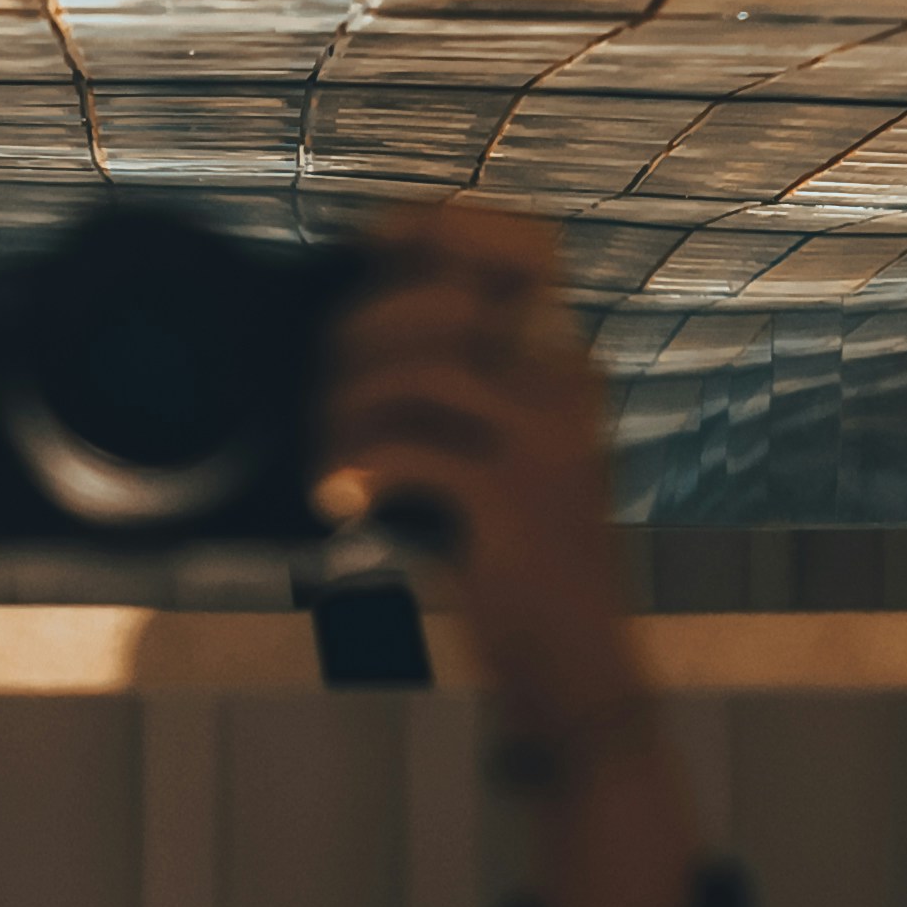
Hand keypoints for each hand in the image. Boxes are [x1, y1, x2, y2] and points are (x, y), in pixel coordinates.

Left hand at [318, 196, 702, 906]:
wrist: (579, 683)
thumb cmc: (526, 575)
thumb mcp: (517, 468)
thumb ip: (471, 395)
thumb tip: (368, 322)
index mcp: (571, 370)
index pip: (524, 246)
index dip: (444, 223)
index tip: (374, 239)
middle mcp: (569, 389)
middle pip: (443, 298)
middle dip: (357, 335)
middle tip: (327, 405)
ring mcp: (546, 443)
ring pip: (417, 369)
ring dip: (345, 410)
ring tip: (332, 465)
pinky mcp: (511, 503)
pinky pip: (404, 448)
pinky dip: (352, 468)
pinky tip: (340, 506)